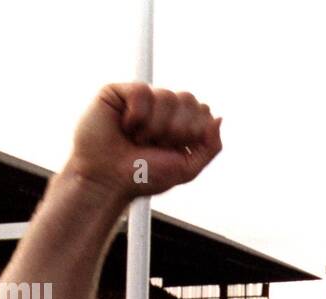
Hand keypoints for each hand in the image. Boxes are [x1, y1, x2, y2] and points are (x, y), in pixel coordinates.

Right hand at [65, 84, 223, 201]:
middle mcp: (163, 110)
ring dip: (154, 127)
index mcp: (181, 125)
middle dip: (176, 129)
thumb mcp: (187, 168)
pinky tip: (125, 126)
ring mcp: (142, 100)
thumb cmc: (142, 177)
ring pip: (167, 95)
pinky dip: (137, 116)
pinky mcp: (119, 92)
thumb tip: (218, 118)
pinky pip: (143, 91)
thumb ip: (210, 146)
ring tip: (137, 139)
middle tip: (155, 145)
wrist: (107, 180)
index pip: (203, 111)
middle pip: (188, 99)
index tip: (173, 150)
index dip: (192, 132)